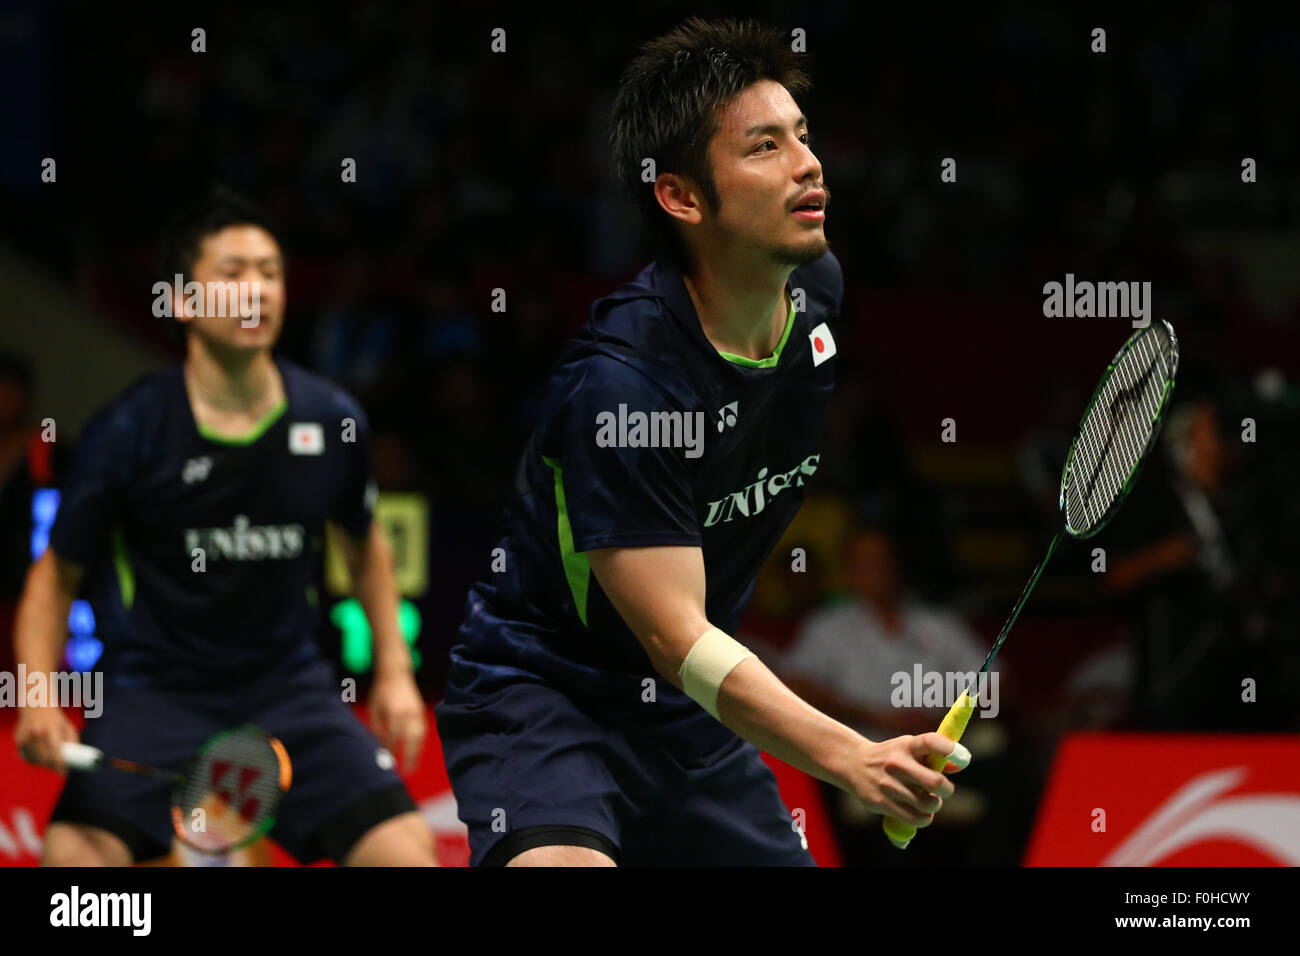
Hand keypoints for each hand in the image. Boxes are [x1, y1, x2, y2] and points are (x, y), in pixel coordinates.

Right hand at [15, 707, 78, 771]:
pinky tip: (40, 759)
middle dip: (52, 766)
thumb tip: (75, 759)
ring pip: (34, 759)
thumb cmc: (55, 717)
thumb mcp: (68, 726)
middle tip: (59, 768)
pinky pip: (26, 756)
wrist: (36, 705)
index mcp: (51, 729)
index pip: (55, 751)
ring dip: (43, 764)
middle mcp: (37, 733)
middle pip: (44, 758)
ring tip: (50, 763)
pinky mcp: (19, 740)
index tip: (64, 771)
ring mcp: (26, 737)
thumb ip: (73, 742)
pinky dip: (33, 760)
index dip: (59, 763)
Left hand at [369, 671, 425, 771]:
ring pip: (420, 737)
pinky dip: (420, 743)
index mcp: (394, 713)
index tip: (388, 764)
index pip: (393, 738)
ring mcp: (417, 712)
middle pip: (411, 740)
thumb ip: (377, 728)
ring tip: (414, 765)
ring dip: (417, 752)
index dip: (390, 751)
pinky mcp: (421, 711)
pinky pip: (422, 731)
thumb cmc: (381, 692)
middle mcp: (408, 714)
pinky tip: (416, 751)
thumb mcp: (374, 709)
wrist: (396, 673)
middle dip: (410, 757)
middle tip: (407, 772)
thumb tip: (381, 747)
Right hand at [841, 733, 969, 826]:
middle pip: (935, 782)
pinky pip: (916, 819)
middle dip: (947, 790)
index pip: (931, 742)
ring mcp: (888, 784)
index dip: (950, 749)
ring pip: (928, 804)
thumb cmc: (892, 756)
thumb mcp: (908, 747)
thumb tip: (960, 764)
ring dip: (934, 805)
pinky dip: (924, 818)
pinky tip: (920, 812)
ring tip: (928, 801)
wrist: (854, 764)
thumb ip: (932, 755)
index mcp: (906, 745)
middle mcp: (896, 763)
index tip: (963, 758)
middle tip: (944, 790)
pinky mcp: (881, 802)